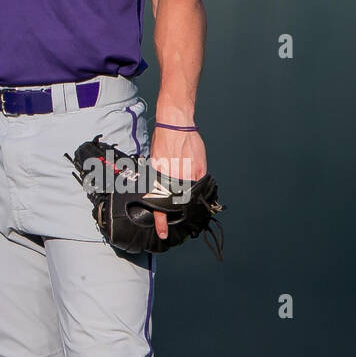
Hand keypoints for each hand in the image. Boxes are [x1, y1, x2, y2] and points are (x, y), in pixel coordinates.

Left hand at [149, 125, 206, 239]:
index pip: (161, 206)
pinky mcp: (200, 169)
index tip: (163, 233)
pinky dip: (196, 184)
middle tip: (175, 208)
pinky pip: (200, 183)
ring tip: (185, 186)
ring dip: (187, 195)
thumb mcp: (155, 163)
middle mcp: (176, 179)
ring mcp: (190, 175)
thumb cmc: (163, 140)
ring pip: (190, 195)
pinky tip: (193, 177)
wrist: (175, 124)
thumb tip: (160, 190)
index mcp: (162, 179)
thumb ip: (159, 178)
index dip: (162, 222)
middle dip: (176, 209)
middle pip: (178, 203)